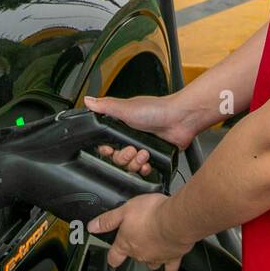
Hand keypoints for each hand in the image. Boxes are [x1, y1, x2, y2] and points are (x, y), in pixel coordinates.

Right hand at [84, 93, 198, 175]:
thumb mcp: (126, 107)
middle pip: (117, 158)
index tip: (109, 149)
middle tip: (132, 149)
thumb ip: (105, 106)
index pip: (106, 144)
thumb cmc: (157, 110)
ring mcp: (143, 147)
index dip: (106, 150)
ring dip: (135, 163)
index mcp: (122, 125)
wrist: (181, 119)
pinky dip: (144, 168)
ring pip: (129, 166)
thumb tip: (88, 100)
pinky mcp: (154, 156)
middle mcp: (132, 137)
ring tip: (144, 153)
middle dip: (123, 157)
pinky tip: (148, 163)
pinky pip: (144, 170)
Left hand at [87, 193, 193, 270]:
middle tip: (140, 233)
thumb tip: (93, 226)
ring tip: (154, 242)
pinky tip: (170, 254)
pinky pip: (170, 266)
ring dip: (151, 254)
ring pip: (151, 262)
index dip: (113, 256)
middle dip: (135, 248)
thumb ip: (108, 220)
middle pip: (134, 257)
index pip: (114, 257)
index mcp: (126, 244)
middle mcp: (140, 254)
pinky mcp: (173, 257)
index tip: (113, 255)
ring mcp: (157, 257)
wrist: (176, 219)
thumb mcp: (125, 210)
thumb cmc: (152, 213)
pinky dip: (169, 263)